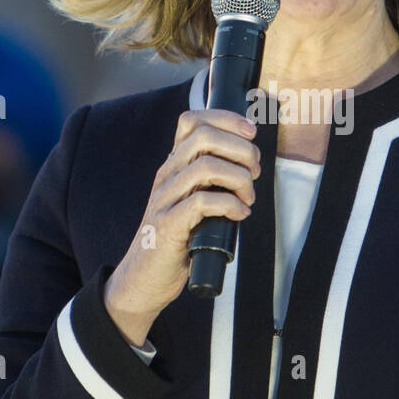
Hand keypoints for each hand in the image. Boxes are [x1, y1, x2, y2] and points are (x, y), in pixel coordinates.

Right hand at [104, 108, 260, 341]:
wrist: (143, 279)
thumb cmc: (177, 240)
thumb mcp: (193, 200)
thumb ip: (212, 180)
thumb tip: (251, 164)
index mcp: (174, 165)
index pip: (192, 120)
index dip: (226, 119)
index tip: (251, 134)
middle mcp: (167, 175)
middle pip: (204, 136)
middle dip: (241, 149)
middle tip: (255, 171)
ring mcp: (165, 199)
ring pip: (206, 166)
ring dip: (239, 179)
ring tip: (248, 197)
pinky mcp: (168, 225)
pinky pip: (202, 201)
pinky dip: (230, 205)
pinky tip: (239, 215)